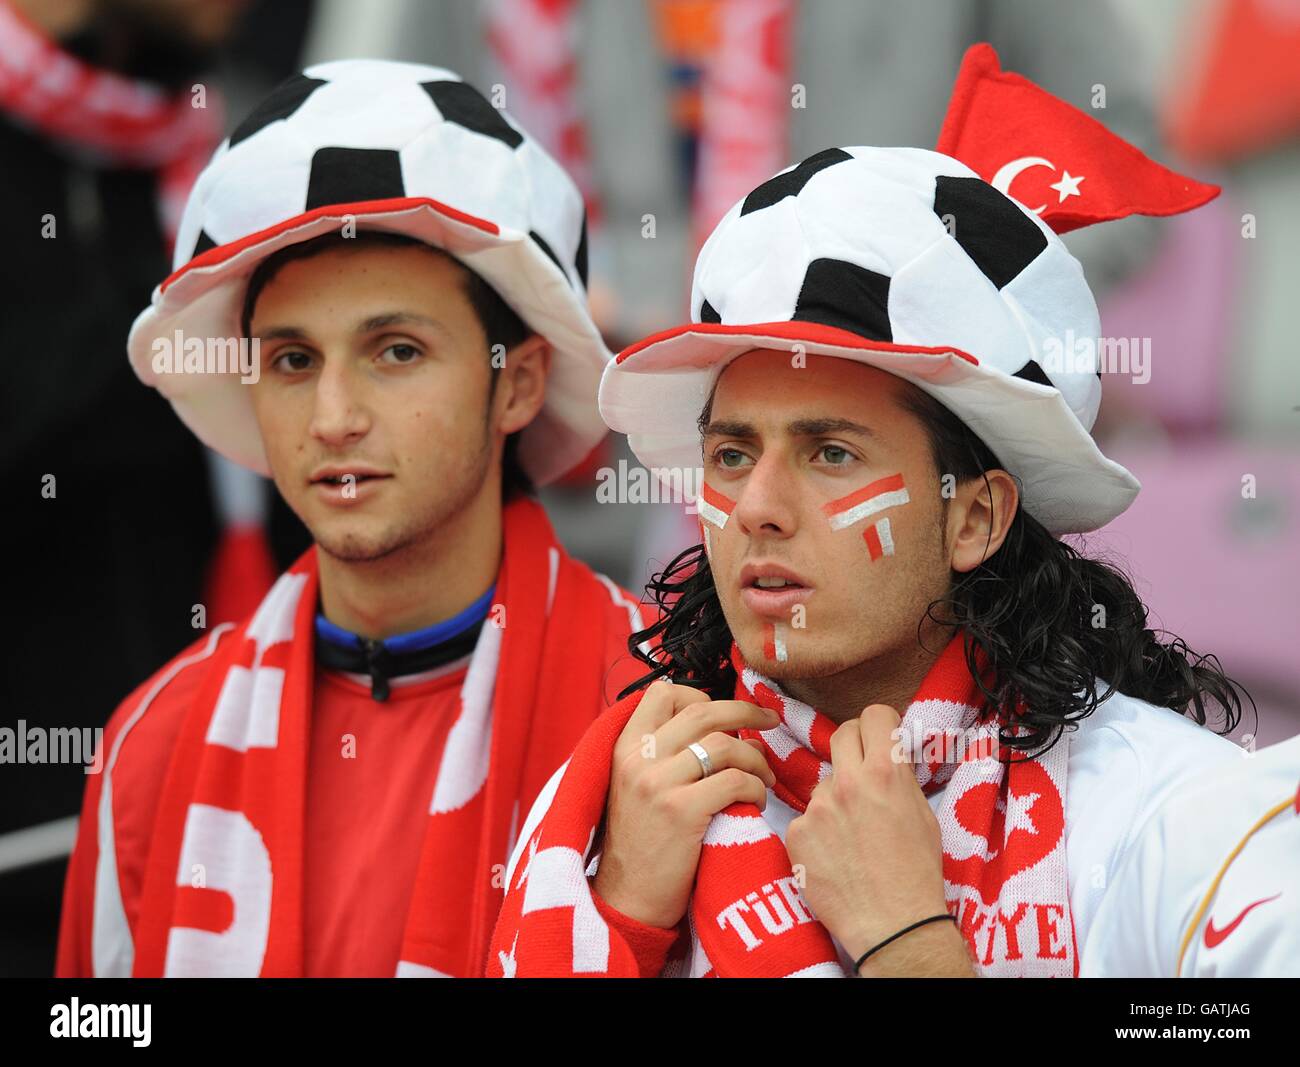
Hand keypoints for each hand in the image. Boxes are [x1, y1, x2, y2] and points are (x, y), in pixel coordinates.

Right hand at [591, 680, 779, 929]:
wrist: (628, 898)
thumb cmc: (642, 844)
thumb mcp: (637, 787)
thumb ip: (667, 755)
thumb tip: (732, 731)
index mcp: (625, 747)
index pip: (662, 693)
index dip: (699, 694)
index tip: (724, 714)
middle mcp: (638, 758)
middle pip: (702, 711)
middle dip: (744, 712)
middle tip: (768, 722)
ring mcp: (658, 783)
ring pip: (724, 745)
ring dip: (756, 758)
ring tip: (764, 777)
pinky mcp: (681, 811)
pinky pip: (734, 781)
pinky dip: (756, 787)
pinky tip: (757, 802)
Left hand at [785, 704, 975, 976]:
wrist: (892, 923)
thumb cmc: (917, 873)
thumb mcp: (923, 814)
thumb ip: (900, 778)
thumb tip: (890, 755)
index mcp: (886, 773)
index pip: (873, 715)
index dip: (879, 723)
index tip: (880, 733)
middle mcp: (848, 782)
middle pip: (841, 734)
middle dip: (854, 745)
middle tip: (862, 767)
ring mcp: (818, 807)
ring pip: (824, 784)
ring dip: (835, 798)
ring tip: (852, 834)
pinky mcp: (797, 832)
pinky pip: (806, 818)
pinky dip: (818, 832)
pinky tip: (834, 855)